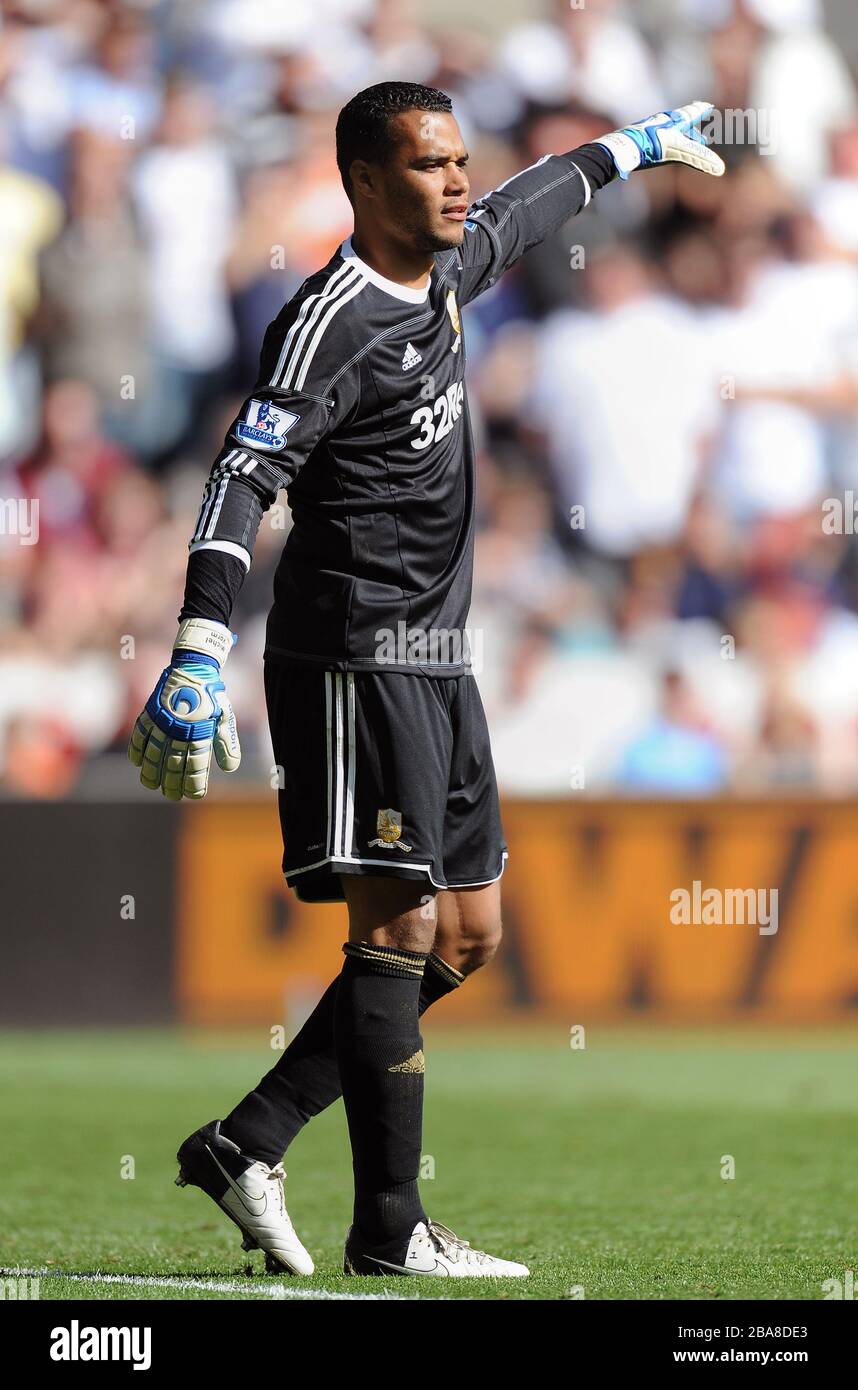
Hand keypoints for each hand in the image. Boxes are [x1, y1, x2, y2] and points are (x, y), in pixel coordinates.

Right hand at [128, 617, 240, 799]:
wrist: (194, 668)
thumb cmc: (212, 696)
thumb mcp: (225, 717)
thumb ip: (226, 743)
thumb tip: (229, 768)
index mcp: (199, 732)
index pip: (196, 764)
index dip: (194, 782)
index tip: (194, 795)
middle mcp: (179, 729)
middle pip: (173, 763)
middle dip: (172, 782)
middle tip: (172, 795)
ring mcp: (163, 721)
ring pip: (153, 752)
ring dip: (151, 770)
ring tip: (151, 784)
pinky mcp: (151, 712)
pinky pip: (141, 734)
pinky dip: (137, 748)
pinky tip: (137, 762)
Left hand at [595, 101, 724, 179]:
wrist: (622, 149)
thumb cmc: (651, 147)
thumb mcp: (678, 151)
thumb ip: (699, 158)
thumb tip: (720, 169)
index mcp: (673, 122)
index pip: (691, 114)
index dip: (700, 111)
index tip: (707, 105)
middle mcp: (661, 122)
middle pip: (679, 122)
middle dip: (690, 127)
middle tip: (698, 134)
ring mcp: (648, 130)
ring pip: (665, 130)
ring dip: (675, 135)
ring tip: (679, 142)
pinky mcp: (636, 139)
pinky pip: (652, 138)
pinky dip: (659, 142)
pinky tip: (655, 149)